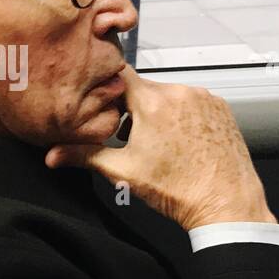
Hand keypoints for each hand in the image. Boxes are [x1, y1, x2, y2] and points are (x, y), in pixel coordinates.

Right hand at [45, 66, 274, 229]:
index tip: (102, 101)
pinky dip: (182, 116)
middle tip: (130, 138)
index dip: (106, 87)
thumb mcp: (123, 171)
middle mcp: (180, 91)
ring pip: (168, 96)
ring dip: (158, 112)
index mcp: (153, 101)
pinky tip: (182, 143)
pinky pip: (192, 103)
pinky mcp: (220, 108)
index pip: (119, 74)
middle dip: (133, 108)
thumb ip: (85, 156)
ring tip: (160, 145)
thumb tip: (52, 156)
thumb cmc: (179, 189)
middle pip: (144, 88)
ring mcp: (204, 98)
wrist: (226, 204)